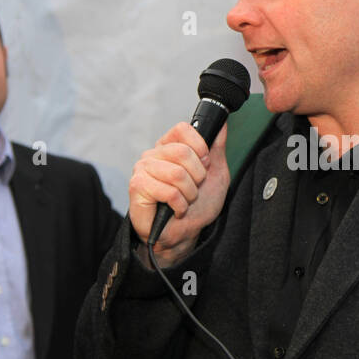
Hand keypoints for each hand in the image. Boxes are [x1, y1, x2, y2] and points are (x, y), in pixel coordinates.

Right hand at [128, 122, 228, 268]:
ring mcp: (143, 169)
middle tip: (194, 188)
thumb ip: (217, 147)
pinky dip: (179, 204)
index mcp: (170, 146)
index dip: (199, 146)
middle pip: (182, 151)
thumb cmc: (197, 205)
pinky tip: (175, 209)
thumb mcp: (216, 173)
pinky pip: (168, 191)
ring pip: (177, 173)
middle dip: (198, 176)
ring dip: (189, 193)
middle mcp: (154, 154)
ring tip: (185, 201)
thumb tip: (222, 123)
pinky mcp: (137, 186)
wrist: (185, 234)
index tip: (205, 164)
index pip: (182, 128)